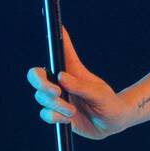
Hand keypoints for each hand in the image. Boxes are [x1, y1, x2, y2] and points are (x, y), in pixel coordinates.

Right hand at [27, 24, 130, 139]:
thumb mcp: (99, 93)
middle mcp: (61, 84)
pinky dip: (55, 117)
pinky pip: (46, 114)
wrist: (113, 123)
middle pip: (36, 76)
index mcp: (72, 72)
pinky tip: (68, 118)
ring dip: (56, 105)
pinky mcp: (58, 115)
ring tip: (72, 111)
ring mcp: (58, 99)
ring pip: (41, 98)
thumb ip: (81, 86)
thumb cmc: (109, 102)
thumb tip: (61, 77)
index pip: (58, 53)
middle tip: (56, 92)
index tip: (57, 27)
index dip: (54, 40)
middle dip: (42, 84)